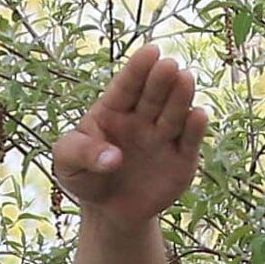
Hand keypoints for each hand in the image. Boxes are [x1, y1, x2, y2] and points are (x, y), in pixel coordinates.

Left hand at [52, 45, 207, 228]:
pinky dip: (195, 129)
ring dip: (181, 97)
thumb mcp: (67, 164)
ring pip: (175, 113)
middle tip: (168, 65)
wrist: (108, 212)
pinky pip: (190, 142)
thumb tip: (112, 158)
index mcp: (113, 110)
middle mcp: (143, 118)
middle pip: (154, 95)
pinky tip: (198, 115)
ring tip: (185, 79)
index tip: (150, 51)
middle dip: (161, 79)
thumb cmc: (85, 178)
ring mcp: (164, 137)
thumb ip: (82, 154)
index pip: (126, 86)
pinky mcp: (182, 160)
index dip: (138, 69)